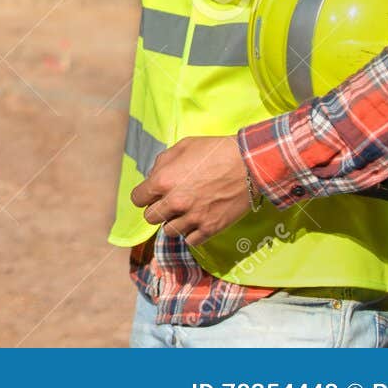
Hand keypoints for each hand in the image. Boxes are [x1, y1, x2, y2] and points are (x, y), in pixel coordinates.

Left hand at [129, 135, 253, 245]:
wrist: (249, 165)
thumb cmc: (215, 151)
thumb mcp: (183, 146)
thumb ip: (162, 163)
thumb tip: (153, 177)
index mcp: (163, 181)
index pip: (137, 199)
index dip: (143, 195)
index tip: (150, 194)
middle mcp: (175, 203)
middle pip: (151, 218)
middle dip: (158, 209)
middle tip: (169, 202)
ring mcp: (193, 218)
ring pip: (169, 231)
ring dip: (174, 222)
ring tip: (185, 212)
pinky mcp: (210, 228)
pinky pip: (190, 241)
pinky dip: (191, 233)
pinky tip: (197, 222)